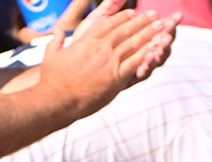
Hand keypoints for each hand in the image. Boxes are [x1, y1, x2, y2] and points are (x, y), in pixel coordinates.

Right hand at [37, 0, 179, 116]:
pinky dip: (147, 54)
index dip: (122, 17)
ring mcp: (110, 62)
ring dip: (149, 34)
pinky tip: (156, 48)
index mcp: (86, 41)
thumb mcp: (51, 56)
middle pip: (125, 31)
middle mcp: (101, 48)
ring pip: (134, 44)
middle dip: (141, 21)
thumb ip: (56, 42)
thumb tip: (57, 32)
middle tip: (153, 15)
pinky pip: (135, 62)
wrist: (58, 100)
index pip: (108, 24)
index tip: (132, 13)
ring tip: (161, 27)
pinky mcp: (116, 78)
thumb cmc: (52, 80)